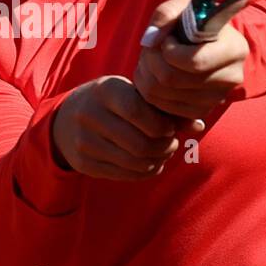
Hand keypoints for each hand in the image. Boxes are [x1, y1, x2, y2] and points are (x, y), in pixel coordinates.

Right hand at [51, 75, 203, 180]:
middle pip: (139, 143)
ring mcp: (84, 141)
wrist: (68, 119)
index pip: (137, 112)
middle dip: (164, 148)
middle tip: (171, 144)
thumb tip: (198, 125)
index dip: (161, 125)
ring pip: (133, 162)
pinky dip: (144, 172)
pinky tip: (151, 163)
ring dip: (157, 162)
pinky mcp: (84, 163)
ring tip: (163, 154)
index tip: (169, 129)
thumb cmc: (113, 103)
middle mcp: (89, 114)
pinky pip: (123, 175)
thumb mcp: (132, 94)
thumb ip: (164, 108)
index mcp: (104, 90)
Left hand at [134, 0, 246, 118]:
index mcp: (234, 49)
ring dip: (146, 74)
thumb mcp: (185, 5)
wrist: (210, 44)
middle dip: (150, 60)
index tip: (167, 39)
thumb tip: (150, 39)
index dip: (168, 50)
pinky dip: (150, 91)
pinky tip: (156, 75)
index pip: (193, 62)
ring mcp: (216, 99)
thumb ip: (166, 13)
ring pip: (161, 94)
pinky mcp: (201, 111)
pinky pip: (162, 108)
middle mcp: (230, 78)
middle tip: (152, 49)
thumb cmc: (197, 21)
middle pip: (171, 79)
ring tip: (152, 59)